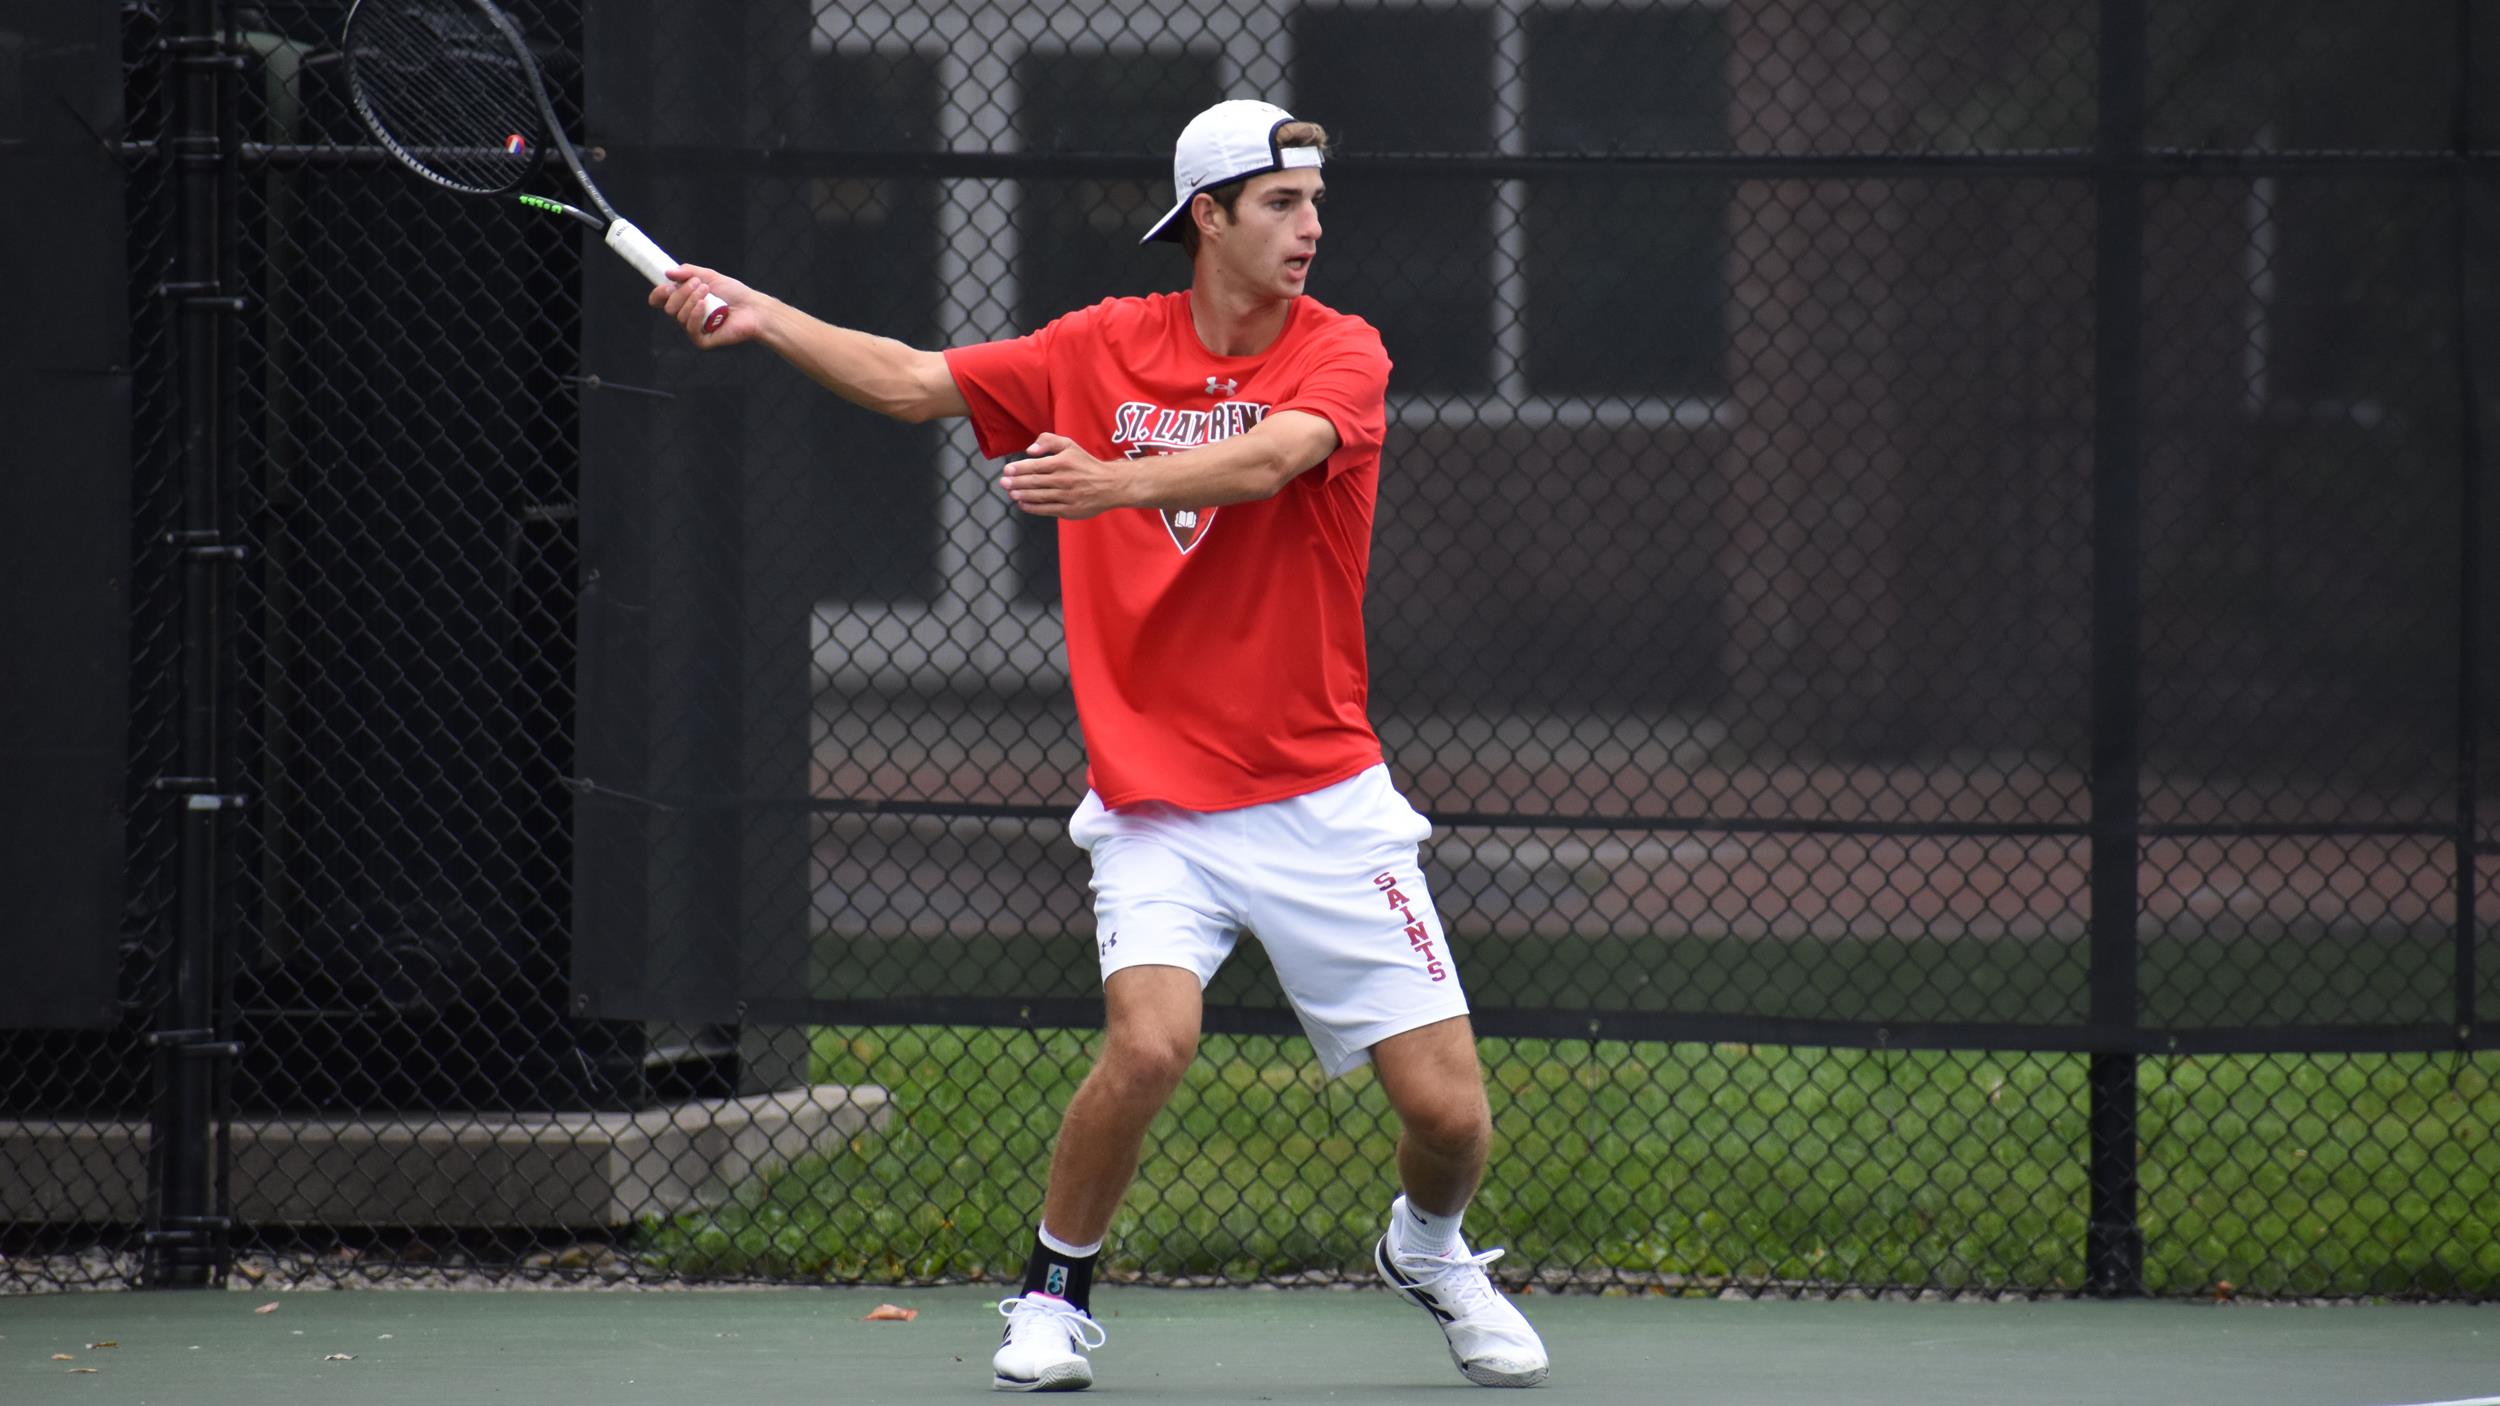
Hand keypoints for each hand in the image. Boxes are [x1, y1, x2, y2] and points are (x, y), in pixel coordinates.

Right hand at [649, 264, 762, 345]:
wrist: (753, 308)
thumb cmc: (734, 293)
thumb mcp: (709, 276)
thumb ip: (688, 271)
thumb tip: (667, 272)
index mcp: (684, 301)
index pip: (660, 301)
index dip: (658, 294)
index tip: (668, 286)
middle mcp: (687, 316)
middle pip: (669, 307)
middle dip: (682, 293)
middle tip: (701, 285)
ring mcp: (694, 329)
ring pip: (678, 317)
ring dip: (692, 300)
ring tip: (708, 292)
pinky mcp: (702, 341)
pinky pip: (690, 329)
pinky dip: (695, 315)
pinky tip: (704, 306)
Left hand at [1000, 432, 1131, 519]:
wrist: (1110, 485)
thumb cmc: (1085, 464)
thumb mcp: (1070, 445)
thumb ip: (1048, 441)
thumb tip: (1029, 450)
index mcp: (1063, 462)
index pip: (1036, 465)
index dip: (1019, 468)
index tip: (1007, 470)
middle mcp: (1064, 479)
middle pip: (1034, 482)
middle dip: (1016, 482)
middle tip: (1003, 482)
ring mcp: (1067, 496)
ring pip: (1039, 496)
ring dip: (1022, 495)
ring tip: (1011, 493)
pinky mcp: (1069, 510)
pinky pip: (1046, 509)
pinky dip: (1032, 507)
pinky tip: (1022, 504)